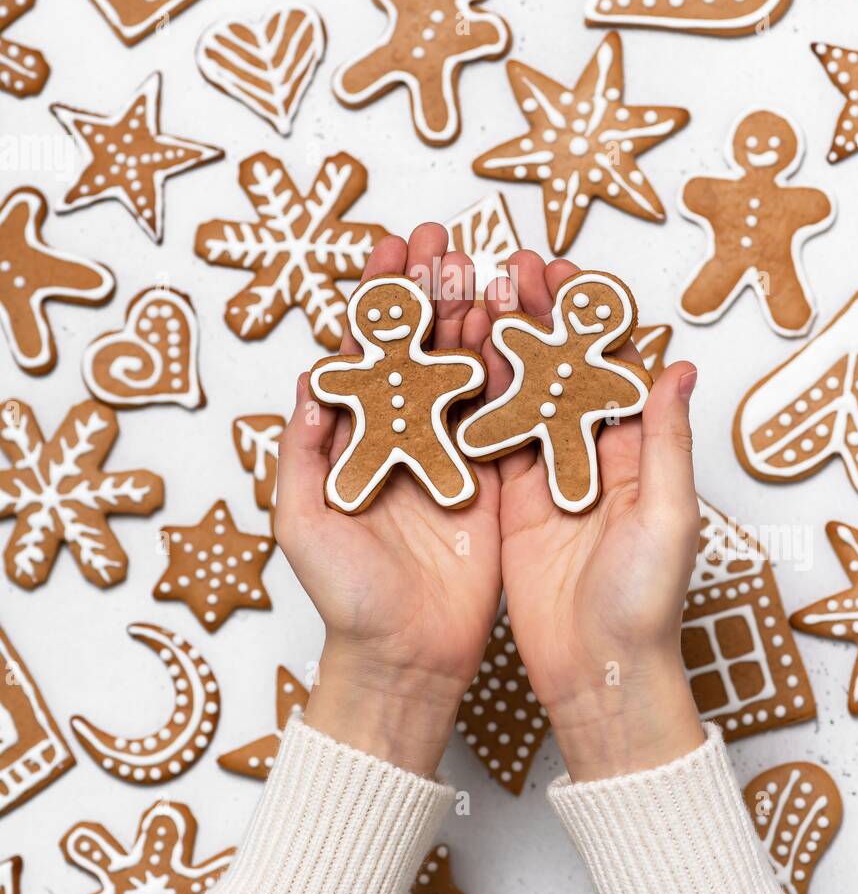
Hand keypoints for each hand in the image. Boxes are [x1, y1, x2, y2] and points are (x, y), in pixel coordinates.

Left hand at [274, 224, 500, 776]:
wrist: (406, 655)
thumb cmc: (345, 595)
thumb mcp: (304, 522)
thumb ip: (302, 451)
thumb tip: (307, 379)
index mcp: (358, 437)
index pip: (368, 349)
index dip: (378, 298)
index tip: (390, 248)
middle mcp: (405, 434)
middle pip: (420, 344)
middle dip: (430, 288)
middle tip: (445, 238)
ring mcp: (451, 452)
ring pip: (465, 368)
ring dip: (475, 315)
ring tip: (486, 267)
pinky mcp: (493, 478)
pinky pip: (504, 414)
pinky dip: (513, 371)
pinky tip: (519, 330)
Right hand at [482, 251, 704, 781]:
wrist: (600, 676)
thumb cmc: (644, 604)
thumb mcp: (667, 518)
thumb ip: (664, 441)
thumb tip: (677, 364)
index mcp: (632, 451)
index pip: (604, 363)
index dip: (581, 314)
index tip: (559, 268)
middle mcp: (586, 455)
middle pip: (554, 367)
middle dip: (530, 314)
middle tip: (503, 266)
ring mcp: (544, 477)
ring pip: (515, 394)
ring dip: (494, 344)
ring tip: (469, 294)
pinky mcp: (507, 504)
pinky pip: (484, 441)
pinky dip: (466, 400)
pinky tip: (445, 359)